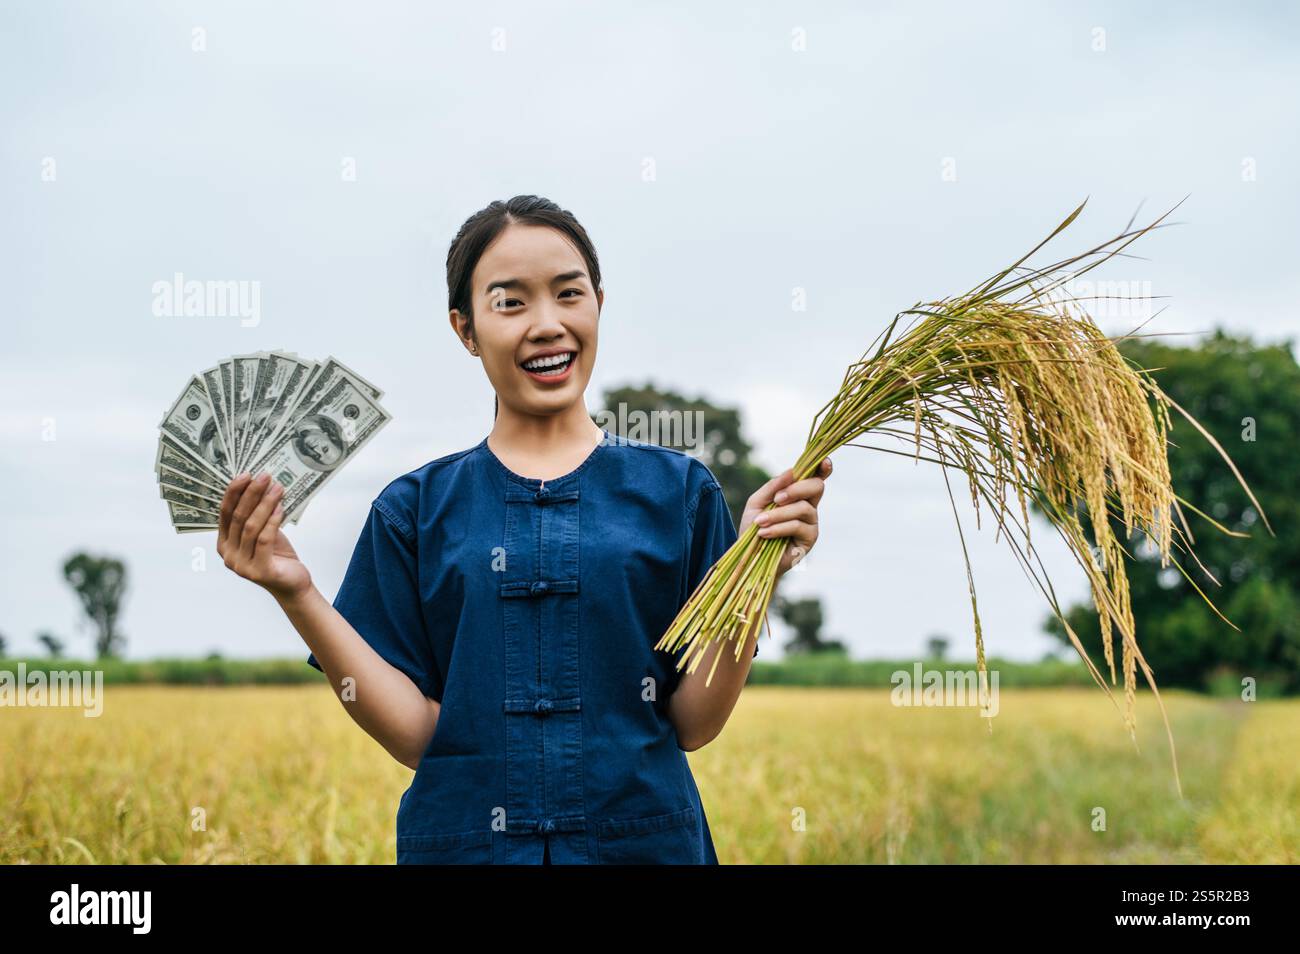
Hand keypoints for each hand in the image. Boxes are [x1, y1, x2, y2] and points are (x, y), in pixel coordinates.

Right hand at [217, 472, 311, 600]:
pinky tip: (280, 507)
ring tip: (278, 488)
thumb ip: (257, 515)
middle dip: (251, 493)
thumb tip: (262, 485)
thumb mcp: (263, 532)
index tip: (246, 474)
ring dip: (265, 504)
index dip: (234, 492)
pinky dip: (272, 521)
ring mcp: (241, 565)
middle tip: (264, 476)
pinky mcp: (259, 572)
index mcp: (224, 543)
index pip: (225, 513)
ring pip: (251, 527)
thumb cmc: (277, 555)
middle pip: (238, 517)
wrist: (292, 583)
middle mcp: (228, 555)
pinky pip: (264, 540)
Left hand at [739, 457, 831, 575]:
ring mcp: (812, 523)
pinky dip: (778, 527)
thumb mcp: (758, 502)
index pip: (815, 478)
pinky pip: (797, 526)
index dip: (823, 468)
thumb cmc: (754, 526)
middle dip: (796, 489)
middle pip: (816, 487)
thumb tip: (792, 471)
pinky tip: (764, 533)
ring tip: (760, 522)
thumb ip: (773, 486)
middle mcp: (809, 506)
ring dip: (779, 514)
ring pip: (803, 508)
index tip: (825, 462)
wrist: (750, 554)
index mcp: (798, 494)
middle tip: (776, 499)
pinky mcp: (809, 539)